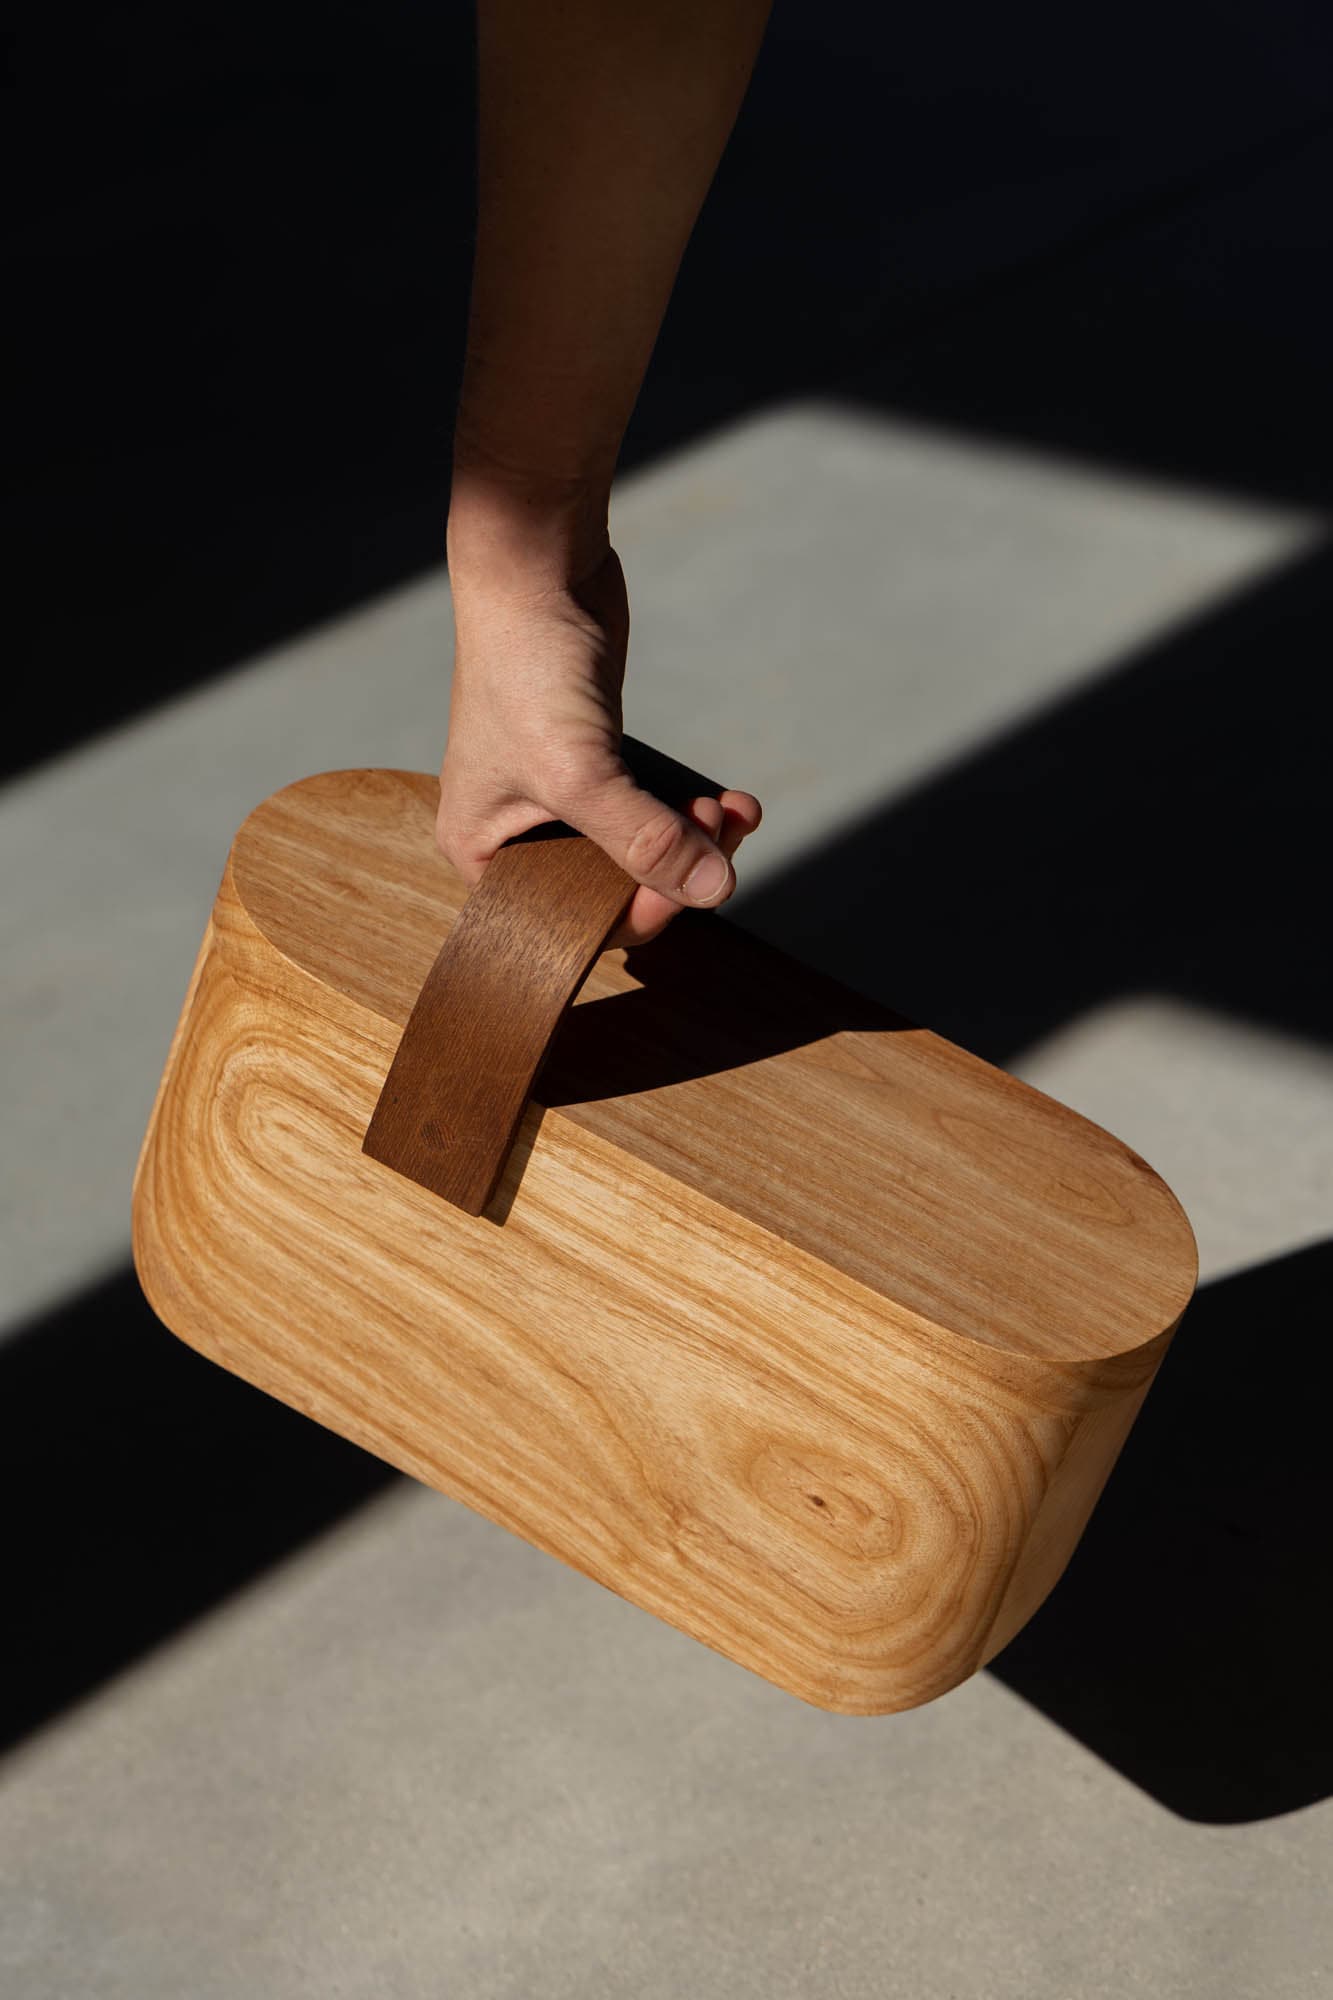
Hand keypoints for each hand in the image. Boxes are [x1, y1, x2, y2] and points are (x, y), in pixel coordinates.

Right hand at [438, 542, 761, 947]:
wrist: (538, 570)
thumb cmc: (527, 668)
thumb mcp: (581, 771)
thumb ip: (644, 840)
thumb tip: (716, 891)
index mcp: (481, 854)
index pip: (570, 921)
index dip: (638, 913)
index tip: (693, 884)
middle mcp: (516, 833)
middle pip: (611, 887)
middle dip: (675, 869)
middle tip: (719, 832)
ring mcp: (560, 796)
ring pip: (640, 848)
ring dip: (695, 840)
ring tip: (731, 812)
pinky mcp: (599, 762)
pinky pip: (652, 809)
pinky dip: (691, 810)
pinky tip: (728, 799)